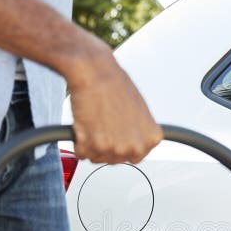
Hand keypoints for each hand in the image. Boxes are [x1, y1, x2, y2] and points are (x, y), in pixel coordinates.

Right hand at [66, 41, 162, 163]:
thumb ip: (140, 132)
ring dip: (91, 142)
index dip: (122, 143)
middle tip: (103, 122)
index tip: (117, 131)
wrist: (94, 71)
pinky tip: (84, 123)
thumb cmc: (115, 84)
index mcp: (152, 138)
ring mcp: (115, 148)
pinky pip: (81, 154)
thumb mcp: (140, 110)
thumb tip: (134, 142)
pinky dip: (78, 141)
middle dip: (106, 143)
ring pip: (97, 157)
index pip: (136, 156)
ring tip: (95, 119)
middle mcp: (135, 146)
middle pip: (115, 159)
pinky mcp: (93, 146)